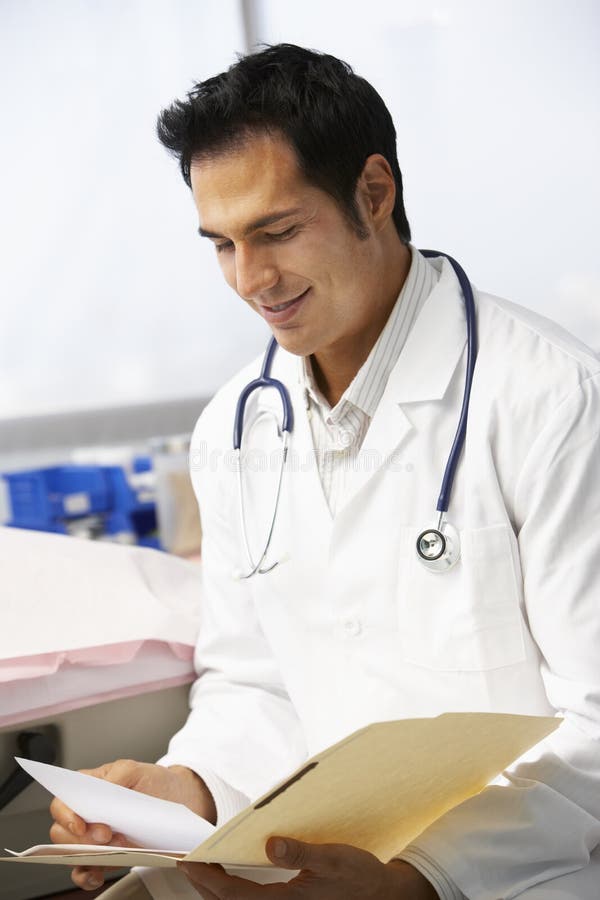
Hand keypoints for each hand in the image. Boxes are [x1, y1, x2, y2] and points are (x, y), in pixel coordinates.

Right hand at [49, 759, 215, 890]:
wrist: (179, 801)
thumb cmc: (155, 782)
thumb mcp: (137, 769)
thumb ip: (117, 775)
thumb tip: (100, 793)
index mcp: (88, 788)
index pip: (62, 802)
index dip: (66, 815)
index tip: (81, 825)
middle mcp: (86, 814)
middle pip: (62, 832)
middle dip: (82, 838)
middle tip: (107, 835)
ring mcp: (93, 837)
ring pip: (71, 854)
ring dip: (89, 856)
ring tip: (115, 849)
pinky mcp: (103, 856)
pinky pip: (85, 871)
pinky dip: (88, 876)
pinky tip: (98, 874)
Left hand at [179, 837, 438, 898]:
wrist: (382, 896)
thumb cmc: (359, 877)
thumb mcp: (333, 858)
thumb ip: (301, 853)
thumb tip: (270, 845)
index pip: (232, 894)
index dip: (207, 878)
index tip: (187, 861)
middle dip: (205, 885)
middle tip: (187, 863)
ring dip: (218, 891)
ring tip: (204, 869)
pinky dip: (235, 893)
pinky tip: (234, 878)